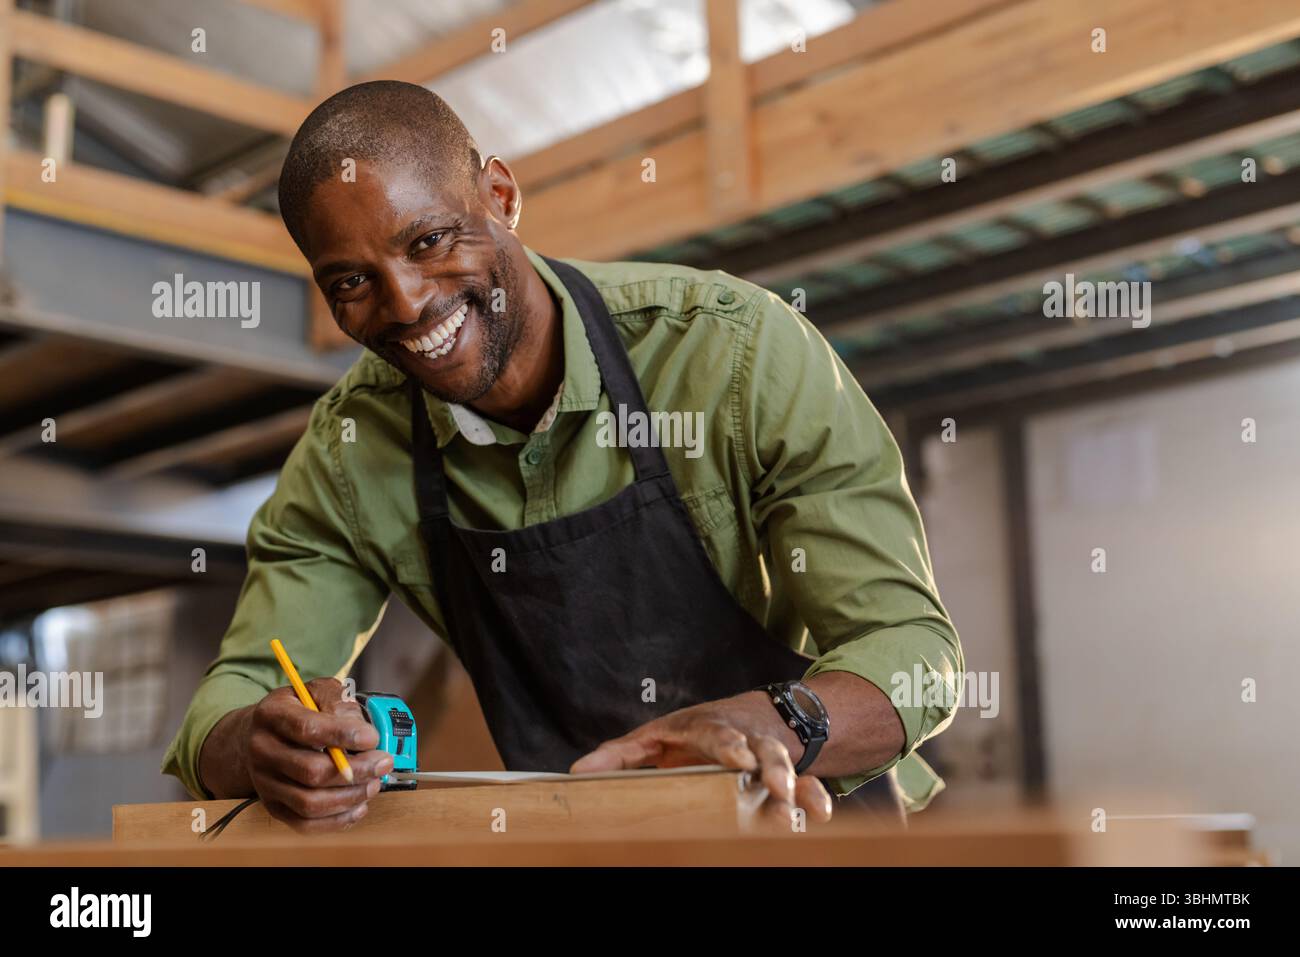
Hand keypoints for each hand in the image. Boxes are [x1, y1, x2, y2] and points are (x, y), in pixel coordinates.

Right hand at [240, 678, 391, 832]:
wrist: (262, 734)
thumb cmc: (299, 710)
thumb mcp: (317, 692)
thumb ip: (338, 702)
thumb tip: (361, 729)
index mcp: (271, 714)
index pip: (307, 729)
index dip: (344, 735)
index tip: (373, 738)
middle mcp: (262, 750)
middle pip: (311, 771)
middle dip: (357, 770)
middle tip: (383, 763)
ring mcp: (264, 782)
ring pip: (309, 803)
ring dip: (351, 796)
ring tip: (374, 783)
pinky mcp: (273, 806)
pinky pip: (305, 824)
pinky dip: (338, 820)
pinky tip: (360, 805)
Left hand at [570, 699, 833, 827]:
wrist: (749, 716)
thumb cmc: (692, 733)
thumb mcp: (654, 738)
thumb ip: (620, 755)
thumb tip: (577, 771)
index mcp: (708, 728)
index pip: (718, 732)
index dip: (729, 743)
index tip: (738, 758)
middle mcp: (743, 739)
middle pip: (761, 747)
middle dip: (770, 765)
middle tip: (775, 785)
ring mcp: (767, 756)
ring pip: (785, 766)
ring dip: (793, 784)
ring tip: (797, 806)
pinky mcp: (784, 776)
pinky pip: (804, 785)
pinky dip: (813, 798)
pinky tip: (819, 815)